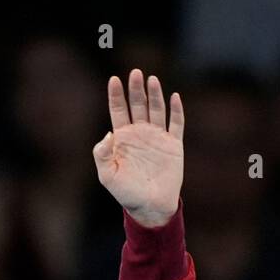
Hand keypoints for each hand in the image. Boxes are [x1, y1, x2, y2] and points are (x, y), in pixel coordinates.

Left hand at [95, 70, 184, 226]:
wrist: (150, 206)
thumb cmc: (126, 193)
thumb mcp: (108, 176)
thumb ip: (103, 155)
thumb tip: (108, 134)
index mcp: (123, 138)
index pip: (118, 110)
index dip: (116, 95)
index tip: (114, 79)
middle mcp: (140, 133)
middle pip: (137, 105)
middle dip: (136, 89)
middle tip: (135, 73)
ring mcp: (158, 137)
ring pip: (156, 110)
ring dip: (155, 95)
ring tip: (152, 79)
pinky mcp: (174, 145)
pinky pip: (176, 124)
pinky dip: (176, 110)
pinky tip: (174, 97)